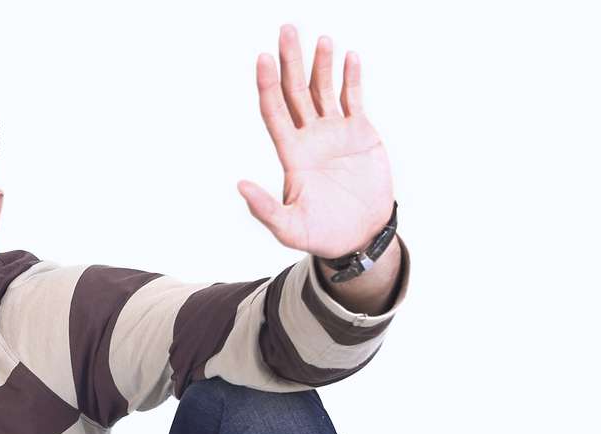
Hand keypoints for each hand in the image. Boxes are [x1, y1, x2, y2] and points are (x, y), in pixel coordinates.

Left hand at [238, 24, 394, 257]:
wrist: (360, 236)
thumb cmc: (322, 235)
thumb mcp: (289, 228)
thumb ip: (265, 209)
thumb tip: (240, 186)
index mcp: (291, 154)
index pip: (274, 111)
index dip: (268, 85)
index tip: (263, 58)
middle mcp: (310, 137)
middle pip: (296, 91)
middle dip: (291, 61)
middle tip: (286, 30)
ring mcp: (335, 132)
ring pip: (324, 90)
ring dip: (321, 64)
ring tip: (321, 39)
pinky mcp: (360, 132)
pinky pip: (354, 98)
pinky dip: (352, 78)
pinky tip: (349, 57)